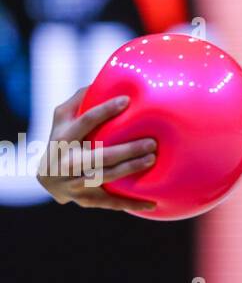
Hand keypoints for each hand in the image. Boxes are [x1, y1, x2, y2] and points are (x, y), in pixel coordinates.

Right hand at [36, 86, 158, 211]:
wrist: (47, 176)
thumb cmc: (63, 137)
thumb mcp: (63, 117)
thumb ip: (79, 98)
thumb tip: (101, 78)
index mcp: (63, 138)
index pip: (84, 122)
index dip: (104, 111)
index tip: (127, 101)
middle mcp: (67, 162)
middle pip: (100, 156)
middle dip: (127, 150)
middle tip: (153, 142)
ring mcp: (75, 183)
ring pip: (106, 177)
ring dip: (131, 169)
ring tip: (152, 159)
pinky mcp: (86, 199)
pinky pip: (111, 203)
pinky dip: (132, 204)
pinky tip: (154, 204)